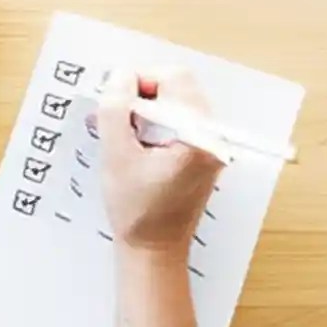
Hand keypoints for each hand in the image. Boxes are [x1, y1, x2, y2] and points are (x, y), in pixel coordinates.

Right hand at [98, 68, 223, 258]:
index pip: (174, 79)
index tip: (114, 99)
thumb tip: (119, 77)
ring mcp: (210, 145)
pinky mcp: (202, 153)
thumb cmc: (136, 210)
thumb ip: (115, 110)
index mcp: (198, 136)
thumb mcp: (116, 155)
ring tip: (120, 132)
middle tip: (114, 116)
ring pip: (176, 103)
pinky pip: (178, 121)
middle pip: (178, 87)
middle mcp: (212, 137)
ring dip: (145, 110)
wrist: (154, 249)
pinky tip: (133, 143)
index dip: (138, 80)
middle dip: (141, 94)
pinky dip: (153, 124)